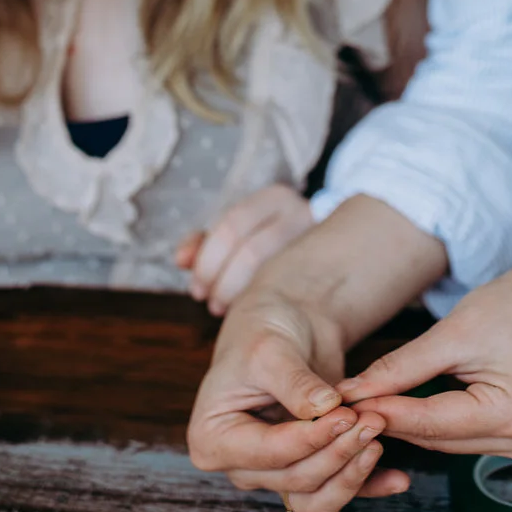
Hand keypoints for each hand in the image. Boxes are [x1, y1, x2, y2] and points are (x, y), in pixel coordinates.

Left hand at [176, 184, 314, 315]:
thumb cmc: (266, 243)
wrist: (330, 252)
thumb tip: (180, 259)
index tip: (196, 288)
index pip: (233, 223)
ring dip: (238, 295)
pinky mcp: (325, 267)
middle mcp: (301, 214)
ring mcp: (318, 241)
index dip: (208, 259)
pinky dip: (261, 301)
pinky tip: (250, 312)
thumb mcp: (237, 235)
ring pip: (272, 272)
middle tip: (210, 303)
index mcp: (275, 199)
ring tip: (223, 309)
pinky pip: (290, 289)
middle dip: (222, 282)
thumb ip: (205, 244)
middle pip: (252, 250)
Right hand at [187, 288, 409, 511]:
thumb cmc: (264, 331)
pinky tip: (397, 479)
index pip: (270, 452)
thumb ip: (295, 383)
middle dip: (337, 452)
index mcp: (214, 439)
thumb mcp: (272, 351)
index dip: (311, 437)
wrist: (285, 321)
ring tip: (378, 440)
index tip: (346, 414)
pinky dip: (367, 486)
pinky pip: (335, 492)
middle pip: (295, 478)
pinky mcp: (306, 467)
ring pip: (315, 497)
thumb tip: (326, 408)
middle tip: (371, 420)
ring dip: (351, 474)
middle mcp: (242, 465)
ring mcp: (275, 471)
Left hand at [337, 257, 511, 460]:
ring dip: (410, 422)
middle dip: (392, 418)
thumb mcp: (455, 332)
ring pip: (447, 441)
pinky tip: (403, 406)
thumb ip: (402, 368)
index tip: (341, 404)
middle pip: (437, 437)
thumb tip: (355, 392)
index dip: (382, 412)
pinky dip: (435, 421)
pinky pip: (464, 436)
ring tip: (364, 404)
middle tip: (343, 405)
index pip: (431, 422)